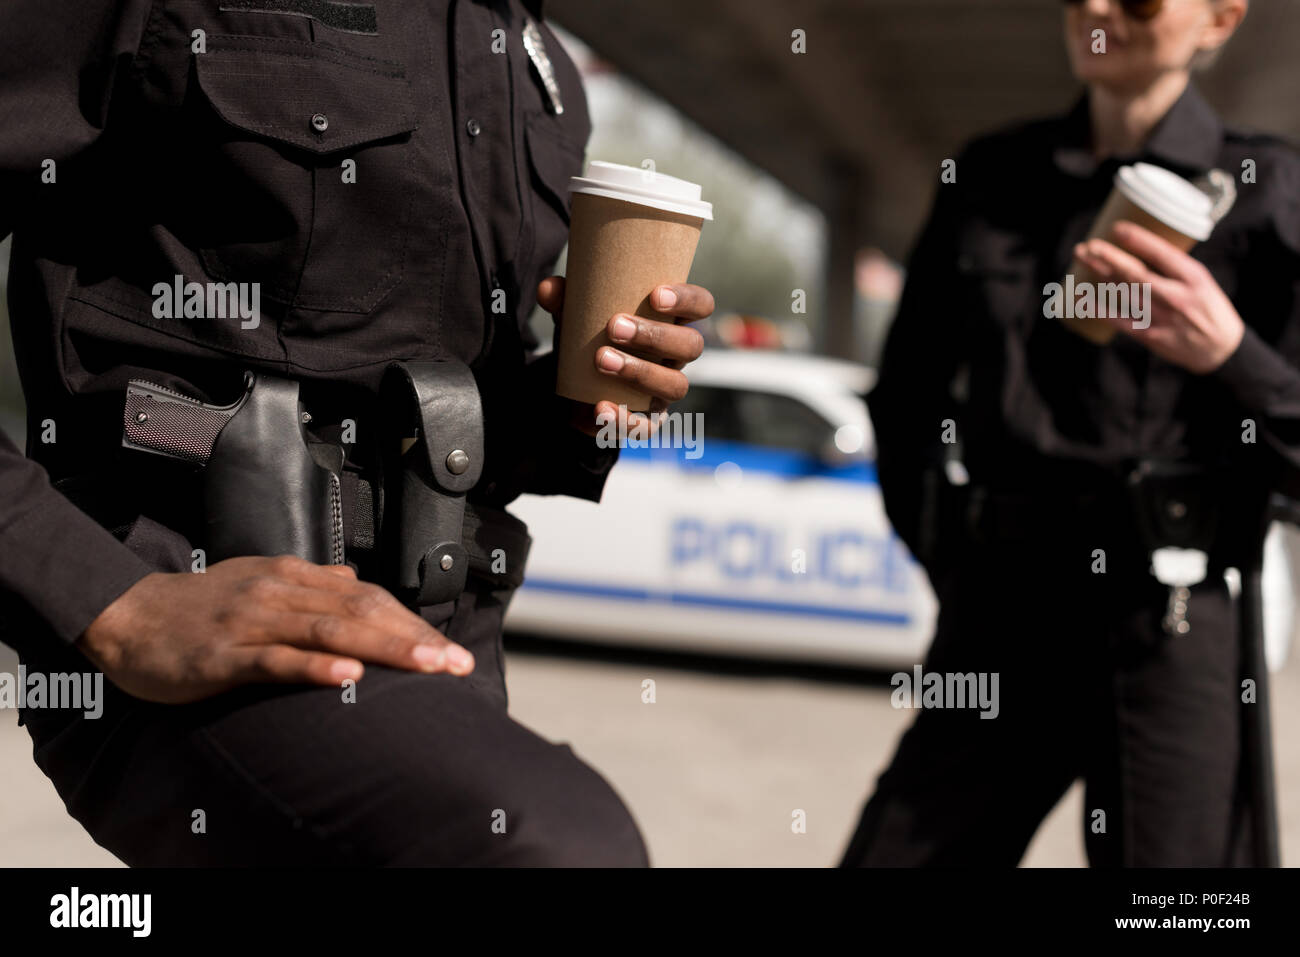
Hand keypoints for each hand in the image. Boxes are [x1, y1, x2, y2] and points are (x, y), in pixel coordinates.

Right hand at [77, 556, 473, 703]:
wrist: (128, 616)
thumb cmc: (201, 607)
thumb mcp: (262, 583)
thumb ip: (312, 585)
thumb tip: (357, 583)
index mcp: (293, 577)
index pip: (367, 599)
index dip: (411, 623)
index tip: (449, 650)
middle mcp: (280, 593)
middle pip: (360, 613)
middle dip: (413, 638)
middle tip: (455, 662)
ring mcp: (252, 622)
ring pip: (329, 632)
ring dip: (383, 649)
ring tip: (426, 666)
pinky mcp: (224, 655)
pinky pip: (276, 660)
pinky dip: (315, 668)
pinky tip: (349, 678)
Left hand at [537, 276, 713, 435]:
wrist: (575, 389)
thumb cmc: (590, 339)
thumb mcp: (577, 318)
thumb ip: (565, 302)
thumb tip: (549, 289)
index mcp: (671, 323)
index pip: (701, 305)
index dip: (687, 300)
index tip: (655, 296)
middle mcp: (676, 358)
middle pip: (690, 346)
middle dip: (655, 336)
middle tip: (614, 327)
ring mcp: (665, 391)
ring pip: (674, 385)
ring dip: (640, 371)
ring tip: (602, 360)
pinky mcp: (647, 422)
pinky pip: (645, 426)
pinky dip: (622, 418)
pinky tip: (599, 406)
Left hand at [1073, 221, 1244, 372]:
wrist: (1219, 348)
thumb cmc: (1207, 307)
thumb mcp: (1200, 280)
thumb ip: (1173, 267)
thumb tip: (1139, 245)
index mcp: (1193, 278)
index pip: (1163, 254)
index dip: (1139, 240)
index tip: (1117, 228)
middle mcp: (1177, 297)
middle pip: (1137, 274)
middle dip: (1110, 257)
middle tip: (1090, 244)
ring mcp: (1162, 318)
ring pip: (1124, 293)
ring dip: (1100, 274)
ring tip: (1082, 257)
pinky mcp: (1150, 336)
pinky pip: (1119, 320)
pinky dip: (1099, 308)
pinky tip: (1082, 297)